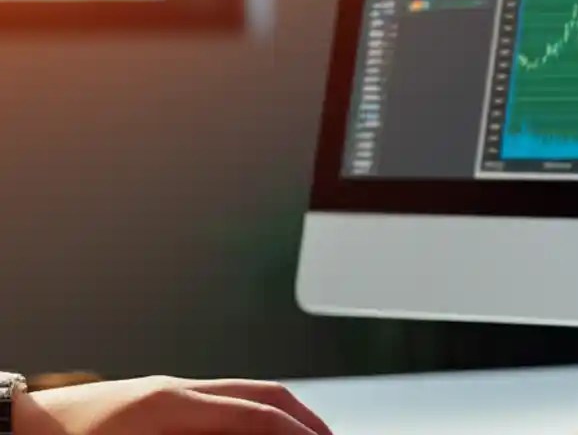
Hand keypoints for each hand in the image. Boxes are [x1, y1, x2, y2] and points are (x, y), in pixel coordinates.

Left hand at [14, 376, 332, 434]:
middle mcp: (174, 390)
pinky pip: (221, 401)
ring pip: (245, 394)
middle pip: (262, 393)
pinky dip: (251, 417)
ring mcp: (165, 390)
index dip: (298, 432)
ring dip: (281, 415)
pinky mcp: (155, 401)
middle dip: (305, 418)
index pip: (257, 414)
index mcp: (171, 405)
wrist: (9, 429)